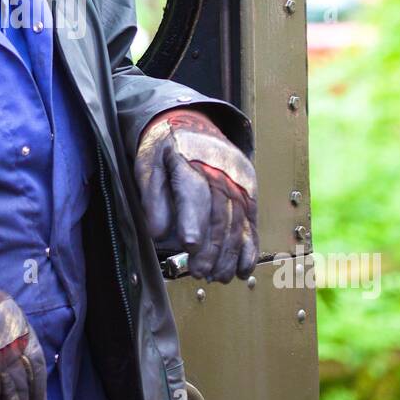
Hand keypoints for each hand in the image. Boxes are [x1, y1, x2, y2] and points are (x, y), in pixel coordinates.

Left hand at [135, 108, 258, 282]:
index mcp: (191, 159)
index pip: (195, 192)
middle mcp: (220, 170)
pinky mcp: (248, 192)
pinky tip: (241, 269)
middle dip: (211, 247)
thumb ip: (152, 198)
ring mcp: (238, 181)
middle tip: (198, 272)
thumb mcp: (148, 165)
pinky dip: (248, 249)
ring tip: (216, 276)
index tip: (189, 245)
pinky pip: (251, 222)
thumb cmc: (165, 149)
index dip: (193, 220)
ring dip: (228, 254)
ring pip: (237, 222)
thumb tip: (158, 232)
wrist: (191, 123)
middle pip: (219, 213)